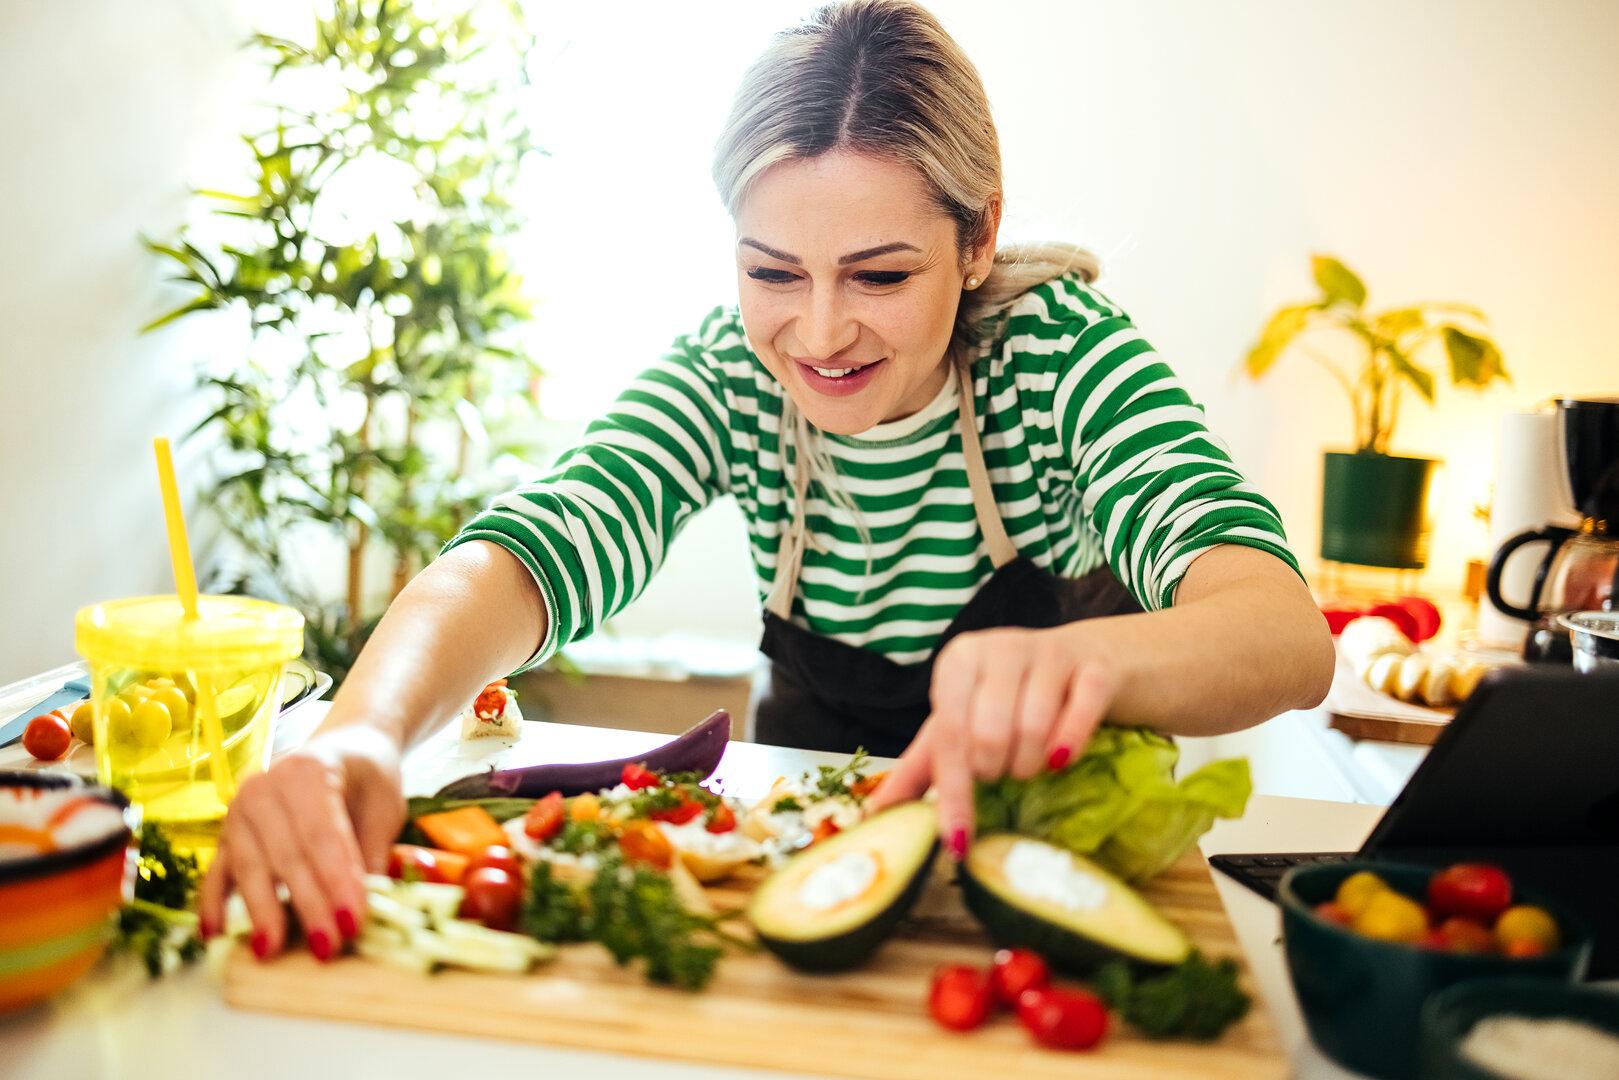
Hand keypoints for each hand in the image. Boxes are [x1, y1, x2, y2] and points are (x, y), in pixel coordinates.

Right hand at [198, 724, 403, 960]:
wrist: (344, 749)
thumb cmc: (368, 779)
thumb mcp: (384, 807)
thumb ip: (374, 852)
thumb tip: (370, 907)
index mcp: (309, 770)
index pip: (322, 834)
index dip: (337, 881)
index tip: (352, 922)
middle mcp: (265, 786)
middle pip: (286, 855)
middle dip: (307, 904)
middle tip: (327, 947)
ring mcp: (239, 810)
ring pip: (250, 867)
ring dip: (262, 912)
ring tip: (271, 951)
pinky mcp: (226, 834)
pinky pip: (216, 871)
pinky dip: (212, 904)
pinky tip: (214, 934)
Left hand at [866, 624, 1116, 859]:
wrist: (1075, 661)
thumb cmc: (1004, 700)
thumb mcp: (958, 726)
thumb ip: (918, 771)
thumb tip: (872, 818)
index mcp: (958, 662)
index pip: (949, 736)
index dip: (952, 792)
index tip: (958, 840)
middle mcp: (999, 648)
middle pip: (989, 734)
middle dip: (995, 771)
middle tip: (1001, 773)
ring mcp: (1049, 653)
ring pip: (1034, 727)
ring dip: (1031, 765)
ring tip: (1029, 765)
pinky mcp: (1092, 665)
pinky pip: (1080, 713)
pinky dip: (1068, 745)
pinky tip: (1060, 759)